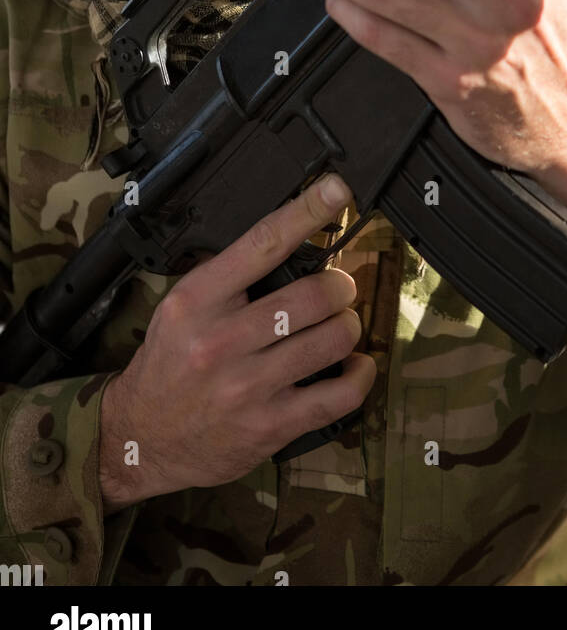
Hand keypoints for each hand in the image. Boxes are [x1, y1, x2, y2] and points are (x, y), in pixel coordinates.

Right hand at [99, 174, 376, 511]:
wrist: (142, 439)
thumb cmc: (168, 366)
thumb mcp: (180, 309)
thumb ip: (228, 276)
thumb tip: (291, 238)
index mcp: (197, 301)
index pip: (262, 243)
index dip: (306, 212)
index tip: (336, 190)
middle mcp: (221, 341)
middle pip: (312, 295)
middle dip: (340, 286)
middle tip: (338, 289)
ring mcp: (248, 386)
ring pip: (333, 340)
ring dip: (349, 326)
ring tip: (340, 325)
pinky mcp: (271, 426)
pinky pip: (340, 394)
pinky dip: (360, 375)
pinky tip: (355, 366)